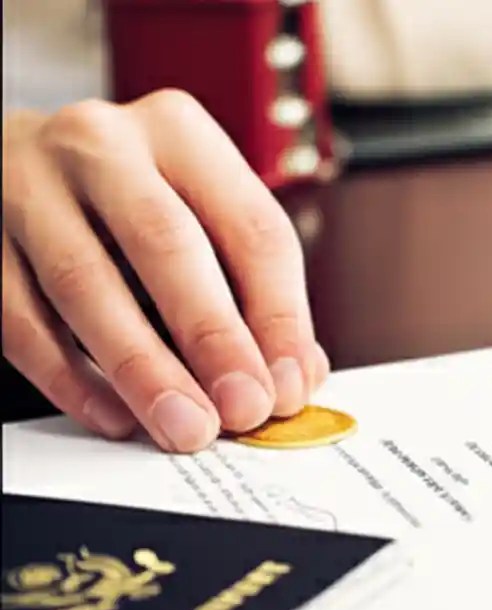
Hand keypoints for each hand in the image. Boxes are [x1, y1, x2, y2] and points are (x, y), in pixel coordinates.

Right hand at [2, 90, 328, 451]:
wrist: (10, 165)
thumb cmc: (124, 198)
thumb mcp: (198, 214)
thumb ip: (251, 288)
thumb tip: (295, 376)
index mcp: (180, 133)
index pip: (251, 227)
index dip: (280, 315)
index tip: (289, 385)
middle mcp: (103, 145)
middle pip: (168, 245)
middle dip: (213, 337)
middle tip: (243, 407)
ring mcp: (28, 186)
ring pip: (86, 284)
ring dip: (143, 368)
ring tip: (184, 425)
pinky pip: (22, 319)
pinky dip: (71, 377)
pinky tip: (114, 414)